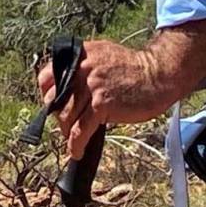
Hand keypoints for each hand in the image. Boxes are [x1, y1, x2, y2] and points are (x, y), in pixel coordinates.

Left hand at [37, 39, 162, 159]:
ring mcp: (90, 87)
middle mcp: (81, 68)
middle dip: (58, 116)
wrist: (159, 74)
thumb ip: (82, 66)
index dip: (47, 95)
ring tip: (74, 140)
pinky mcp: (101, 105)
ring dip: (67, 132)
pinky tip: (76, 151)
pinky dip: (75, 144)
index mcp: (78, 56)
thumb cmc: (133, 68)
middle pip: (54, 100)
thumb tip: (63, 85)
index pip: (46, 77)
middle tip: (66, 125)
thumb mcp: (102, 55)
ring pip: (66, 116)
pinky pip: (80, 129)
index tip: (52, 106)